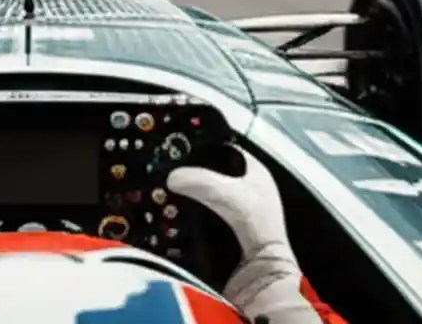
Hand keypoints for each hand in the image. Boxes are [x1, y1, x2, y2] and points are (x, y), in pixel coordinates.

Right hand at [168, 144, 319, 323]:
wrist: (263, 275)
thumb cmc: (255, 226)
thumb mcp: (227, 194)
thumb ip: (198, 181)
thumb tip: (172, 177)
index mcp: (255, 173)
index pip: (226, 151)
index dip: (204, 147)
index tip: (178, 146)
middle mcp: (246, 191)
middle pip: (210, 175)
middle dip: (190, 174)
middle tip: (164, 169)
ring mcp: (234, 215)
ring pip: (201, 198)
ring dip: (185, 198)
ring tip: (159, 190)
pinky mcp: (221, 235)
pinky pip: (197, 220)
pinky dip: (185, 218)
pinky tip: (166, 214)